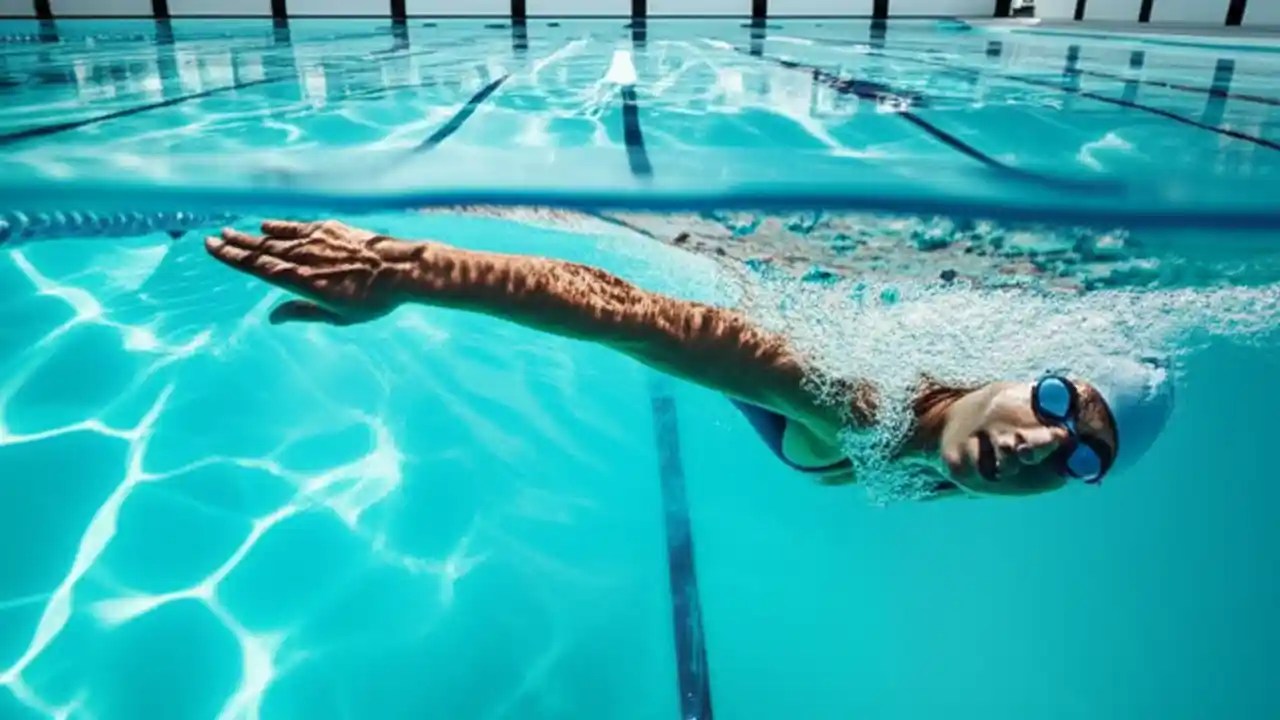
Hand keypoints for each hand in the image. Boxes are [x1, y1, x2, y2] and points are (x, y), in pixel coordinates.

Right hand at [205, 220, 423, 325]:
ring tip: (234, 231)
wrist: (403, 269)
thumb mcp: (339, 316)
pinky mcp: (333, 229)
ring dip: (254, 235)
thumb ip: (303, 312)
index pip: (258, 267)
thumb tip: (273, 316)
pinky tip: (269, 225)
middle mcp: (304, 256)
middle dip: (237, 244)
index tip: (212, 247)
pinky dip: (282, 226)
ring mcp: (318, 240)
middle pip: (263, 249)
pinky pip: (300, 226)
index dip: (232, 257)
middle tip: (214, 237)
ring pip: (278, 236)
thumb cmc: (374, 300)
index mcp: (301, 280)